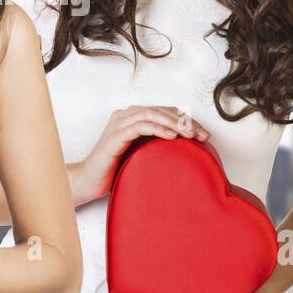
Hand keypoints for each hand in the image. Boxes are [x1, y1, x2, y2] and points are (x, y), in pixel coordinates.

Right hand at [70, 105, 210, 206]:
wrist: (88, 182)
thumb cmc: (114, 170)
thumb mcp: (140, 156)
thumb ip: (155, 147)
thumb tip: (184, 152)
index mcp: (132, 118)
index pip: (164, 111)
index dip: (186, 119)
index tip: (204, 134)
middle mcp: (125, 116)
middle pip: (161, 110)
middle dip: (185, 121)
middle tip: (203, 135)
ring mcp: (118, 124)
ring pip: (152, 114)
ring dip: (175, 123)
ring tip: (191, 135)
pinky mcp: (114, 136)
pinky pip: (139, 126)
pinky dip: (158, 129)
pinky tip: (172, 137)